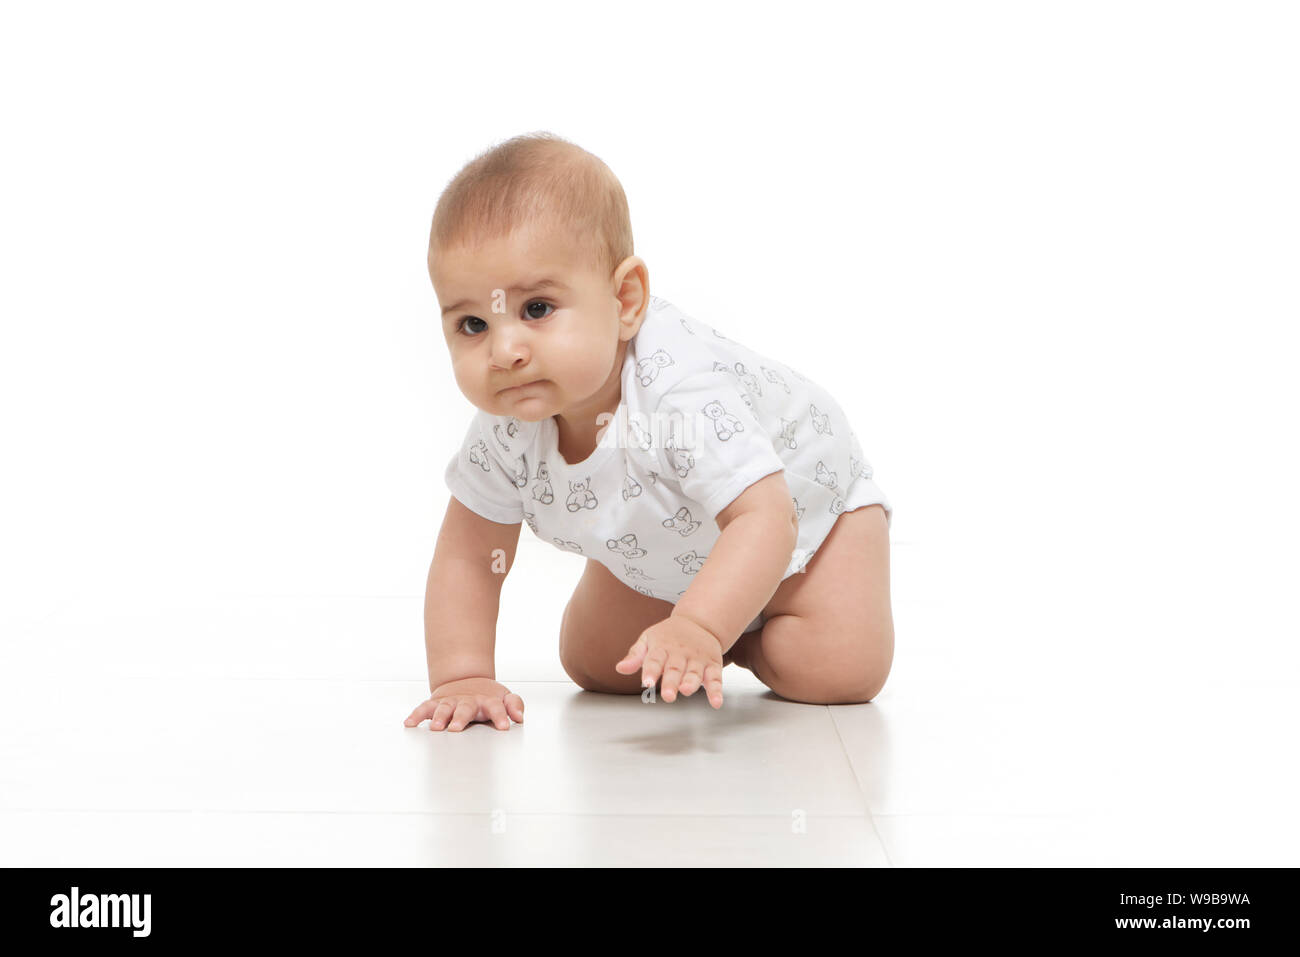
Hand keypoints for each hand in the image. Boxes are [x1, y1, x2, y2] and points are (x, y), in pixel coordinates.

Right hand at [403, 676, 524, 731]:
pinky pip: (424, 708)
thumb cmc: (487, 697)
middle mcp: (468, 700)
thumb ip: (514, 705)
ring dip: (439, 717)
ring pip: (444, 708)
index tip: (504, 727)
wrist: (466, 681)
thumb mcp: (504, 698)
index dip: (500, 716)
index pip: (495, 707)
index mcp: (487, 700)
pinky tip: (409, 723)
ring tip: (436, 728)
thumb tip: (519, 716)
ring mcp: (451, 701)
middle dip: (460, 718)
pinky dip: (416, 715)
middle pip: (465, 708)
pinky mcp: (436, 703)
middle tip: (456, 728)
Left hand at [615, 615, 725, 707]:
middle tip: (668, 695)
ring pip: (695, 672)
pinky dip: (716, 691)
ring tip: (687, 691)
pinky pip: (716, 678)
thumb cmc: (668, 636)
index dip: (650, 671)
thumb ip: (635, 656)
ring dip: (692, 683)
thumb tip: (620, 668)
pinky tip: (716, 702)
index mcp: (662, 647)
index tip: (646, 683)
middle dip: (672, 682)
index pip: (654, 660)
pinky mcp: (713, 665)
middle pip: (675, 669)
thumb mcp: (648, 640)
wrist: (699, 622)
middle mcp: (681, 654)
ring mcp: (698, 659)